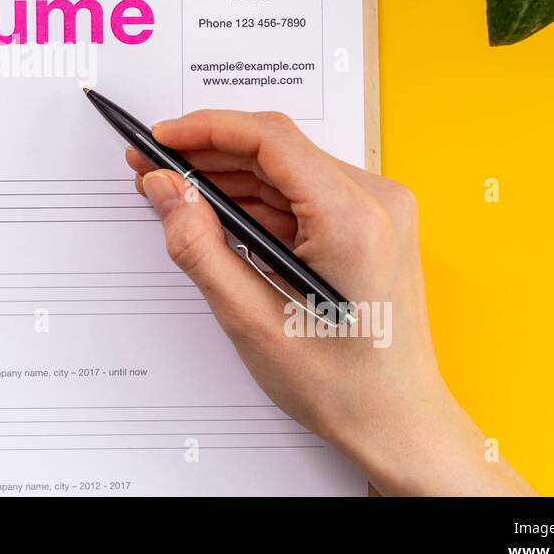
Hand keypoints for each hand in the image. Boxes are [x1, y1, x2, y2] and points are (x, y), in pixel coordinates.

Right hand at [127, 110, 532, 495]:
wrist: (400, 423)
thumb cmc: (343, 385)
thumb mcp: (252, 319)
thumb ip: (200, 246)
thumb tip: (166, 188)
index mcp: (353, 218)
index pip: (270, 139)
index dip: (206, 129)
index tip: (161, 138)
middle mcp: (376, 201)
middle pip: (277, 149)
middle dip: (209, 155)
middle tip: (153, 167)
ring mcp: (379, 211)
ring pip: (287, 170)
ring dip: (231, 178)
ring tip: (176, 193)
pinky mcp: (372, 224)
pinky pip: (304, 194)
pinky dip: (259, 201)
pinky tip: (218, 216)